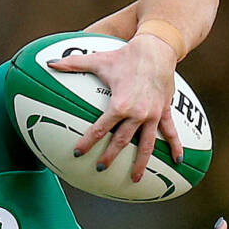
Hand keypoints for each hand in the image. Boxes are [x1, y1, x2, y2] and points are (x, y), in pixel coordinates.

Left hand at [50, 33, 183, 181]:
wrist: (156, 50)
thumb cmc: (126, 55)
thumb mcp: (98, 59)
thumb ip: (73, 63)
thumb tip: (50, 63)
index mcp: (119, 105)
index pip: (100, 129)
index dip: (87, 142)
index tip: (78, 153)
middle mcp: (137, 114)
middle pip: (121, 141)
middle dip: (110, 156)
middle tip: (100, 168)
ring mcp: (153, 115)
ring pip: (146, 145)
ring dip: (141, 163)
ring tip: (135, 178)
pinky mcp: (165, 112)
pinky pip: (170, 133)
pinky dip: (175, 147)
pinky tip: (177, 161)